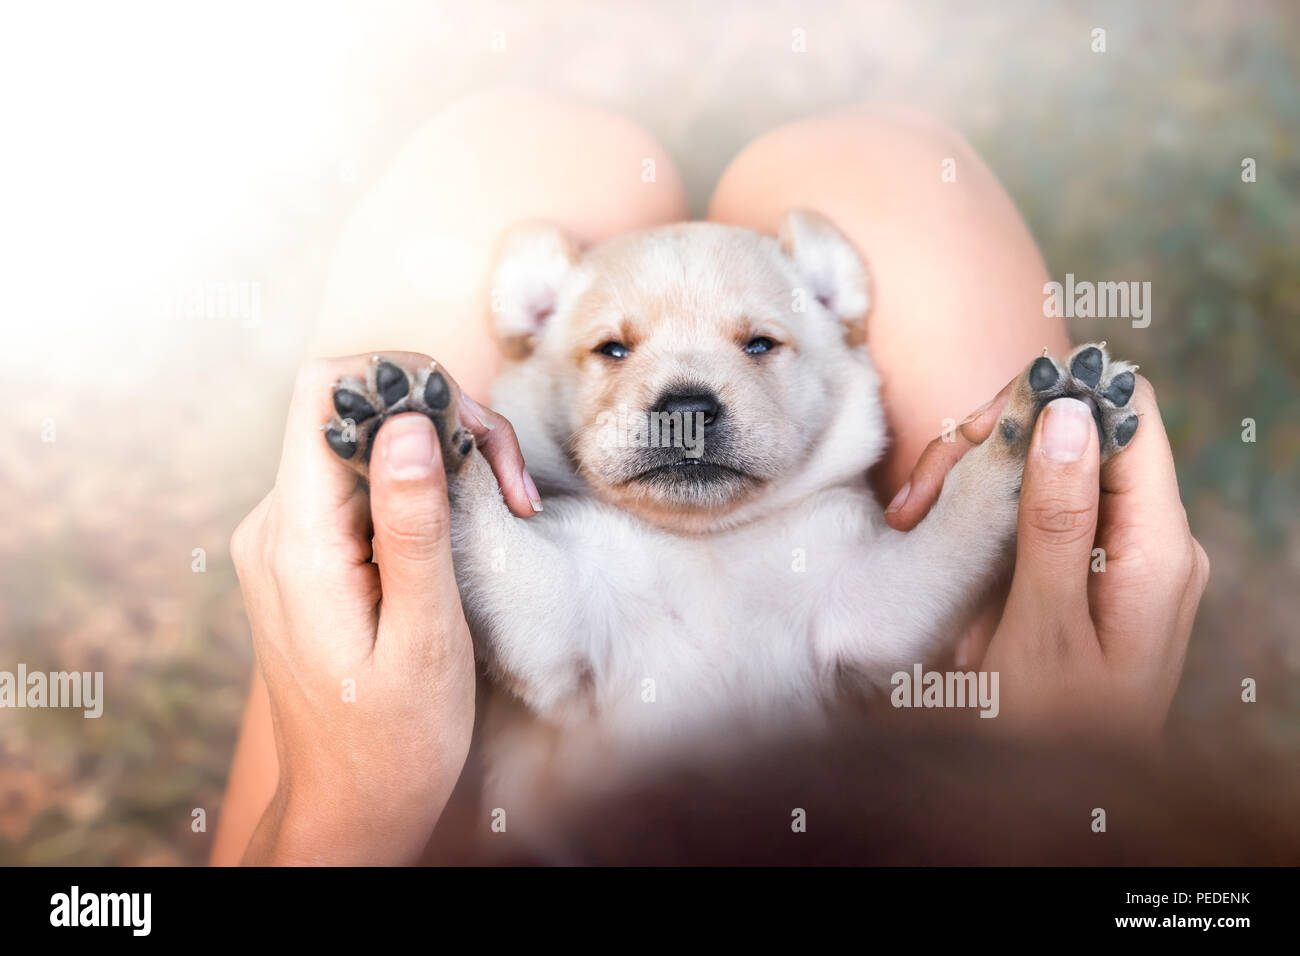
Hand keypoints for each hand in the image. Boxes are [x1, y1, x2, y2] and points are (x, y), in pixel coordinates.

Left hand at [229, 353, 535, 863]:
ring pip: (366, 444)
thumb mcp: (424, 635)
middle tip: (512, 486)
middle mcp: (277, 524)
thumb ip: (412, 525)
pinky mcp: (310, 551)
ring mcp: (289, 537)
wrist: (351, 805)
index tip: (472, 432)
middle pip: (354, 411)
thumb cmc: (396, 738)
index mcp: (297, 540)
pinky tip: (465, 528)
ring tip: (506, 507)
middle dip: (442, 422)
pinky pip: (363, 484)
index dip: (402, 380)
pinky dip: (422, 489)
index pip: (325, 391)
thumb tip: (407, 423)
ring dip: (442, 458)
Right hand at [885, 372, 1209, 739]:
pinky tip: (925, 519)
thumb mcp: (1045, 629)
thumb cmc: (1048, 727)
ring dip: (974, 467)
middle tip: (924, 486)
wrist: (1051, 795)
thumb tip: (1069, 416)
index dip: (1058, 402)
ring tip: (913, 508)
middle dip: (998, 437)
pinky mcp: (1075, 560)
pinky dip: (976, 498)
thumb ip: (1059, 519)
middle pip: (1079, 431)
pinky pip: (1032, 500)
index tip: (983, 431)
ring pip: (1045, 459)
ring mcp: (1110, 547)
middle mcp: (1144, 536)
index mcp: (1156, 547)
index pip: (1127, 419)